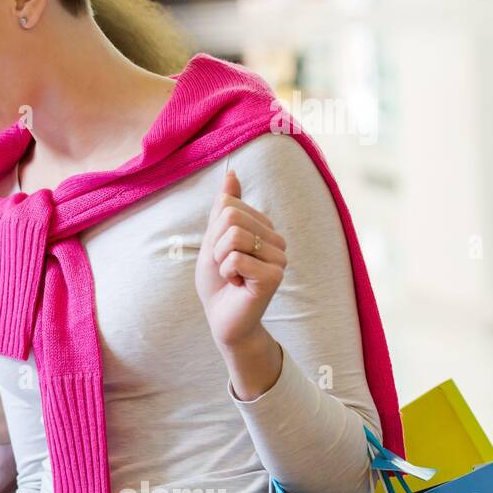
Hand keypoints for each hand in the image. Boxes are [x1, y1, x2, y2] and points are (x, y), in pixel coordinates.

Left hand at [195, 170, 287, 349]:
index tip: (221, 253)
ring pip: (233, 236)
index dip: (213, 231)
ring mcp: (279, 258)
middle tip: (226, 266)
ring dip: (221, 260)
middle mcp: (277, 240)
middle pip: (231, 216)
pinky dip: (227, 273)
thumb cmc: (217, 282)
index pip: (228, 205)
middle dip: (216, 244)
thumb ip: (223, 209)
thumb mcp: (214, 240)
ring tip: (233, 276)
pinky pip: (236, 258)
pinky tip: (239, 286)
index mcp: (263, 227)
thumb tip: (232, 174)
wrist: (222, 318)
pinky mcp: (274, 275)